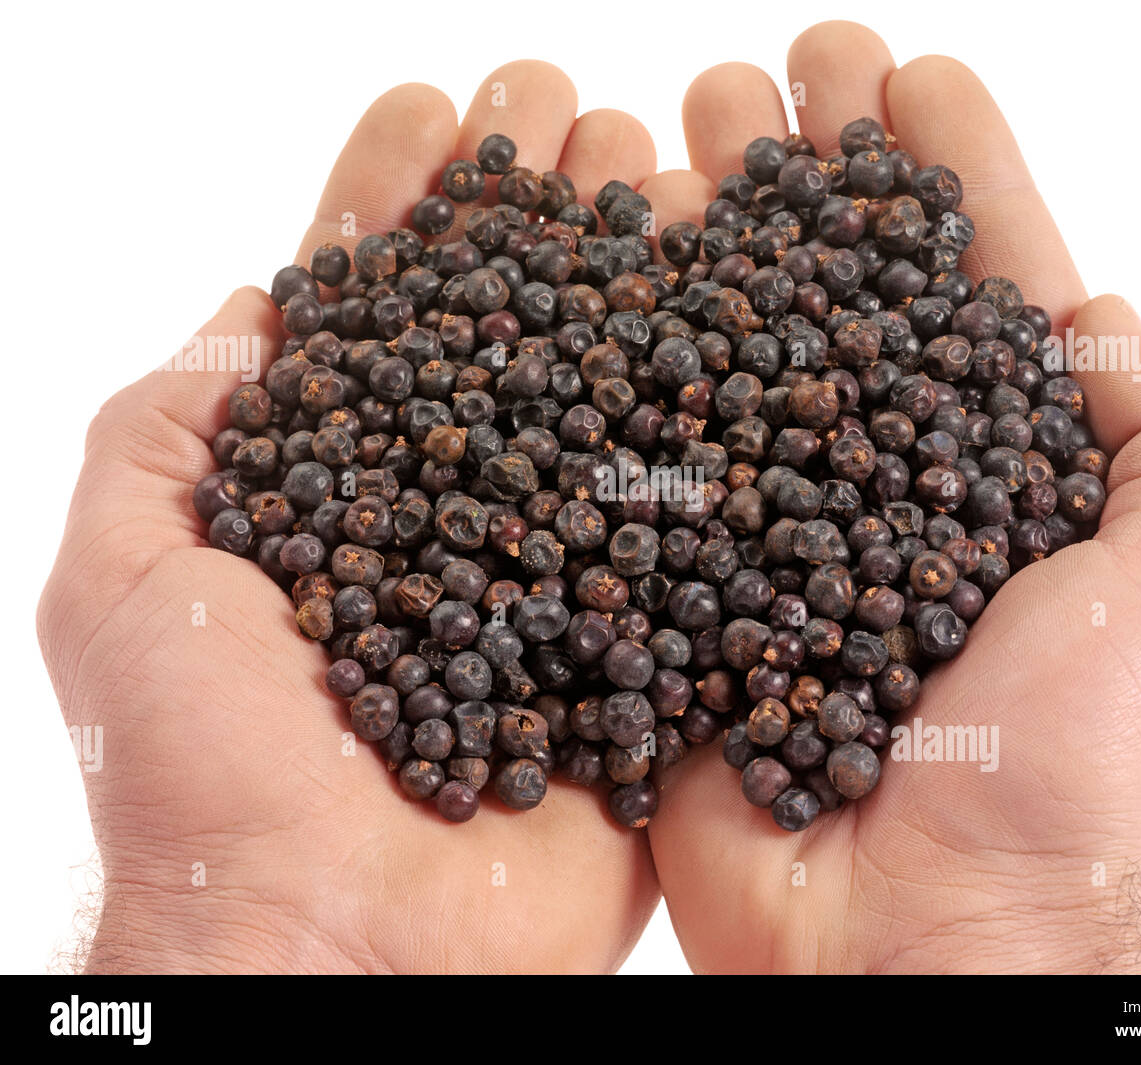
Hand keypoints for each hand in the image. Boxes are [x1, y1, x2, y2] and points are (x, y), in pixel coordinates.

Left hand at [37, 66, 664, 973]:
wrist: (338, 950)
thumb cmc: (207, 773)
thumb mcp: (129, 576)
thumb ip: (166, 430)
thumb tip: (253, 310)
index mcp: (339, 488)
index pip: (373, 311)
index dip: (400, 203)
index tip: (438, 109)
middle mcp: (457, 514)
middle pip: (508, 334)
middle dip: (538, 214)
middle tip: (578, 112)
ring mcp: (555, 574)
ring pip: (607, 400)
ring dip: (637, 281)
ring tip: (673, 171)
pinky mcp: (636, 648)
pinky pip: (693, 524)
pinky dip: (722, 424)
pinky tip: (752, 324)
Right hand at [644, 21, 1140, 972]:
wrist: (920, 939)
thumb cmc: (1066, 773)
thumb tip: (1098, 323)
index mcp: (1006, 477)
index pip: (980, 286)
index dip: (946, 174)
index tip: (904, 74)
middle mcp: (884, 493)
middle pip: (838, 301)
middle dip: (801, 182)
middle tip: (754, 80)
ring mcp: (776, 539)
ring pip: (731, 359)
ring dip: (699, 243)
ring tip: (658, 140)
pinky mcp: (689, 594)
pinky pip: (643, 466)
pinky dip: (615, 372)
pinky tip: (585, 279)